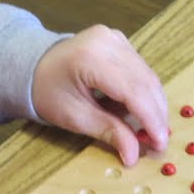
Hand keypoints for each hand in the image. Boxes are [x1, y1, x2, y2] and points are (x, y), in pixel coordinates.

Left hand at [32, 26, 169, 165]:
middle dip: (156, 115)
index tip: (160, 144)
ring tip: (148, 131)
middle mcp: (108, 42)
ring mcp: (115, 37)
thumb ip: (108, 132)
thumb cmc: (48, 92)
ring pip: (148, 75)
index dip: (151, 119)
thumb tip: (134, 155)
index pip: (133, 91)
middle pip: (146, 81)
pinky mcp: (119, 40)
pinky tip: (134, 110)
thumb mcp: (74, 117)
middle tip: (157, 142)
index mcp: (91, 58)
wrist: (33, 65)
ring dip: (152, 105)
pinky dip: (142, 93)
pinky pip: (140, 70)